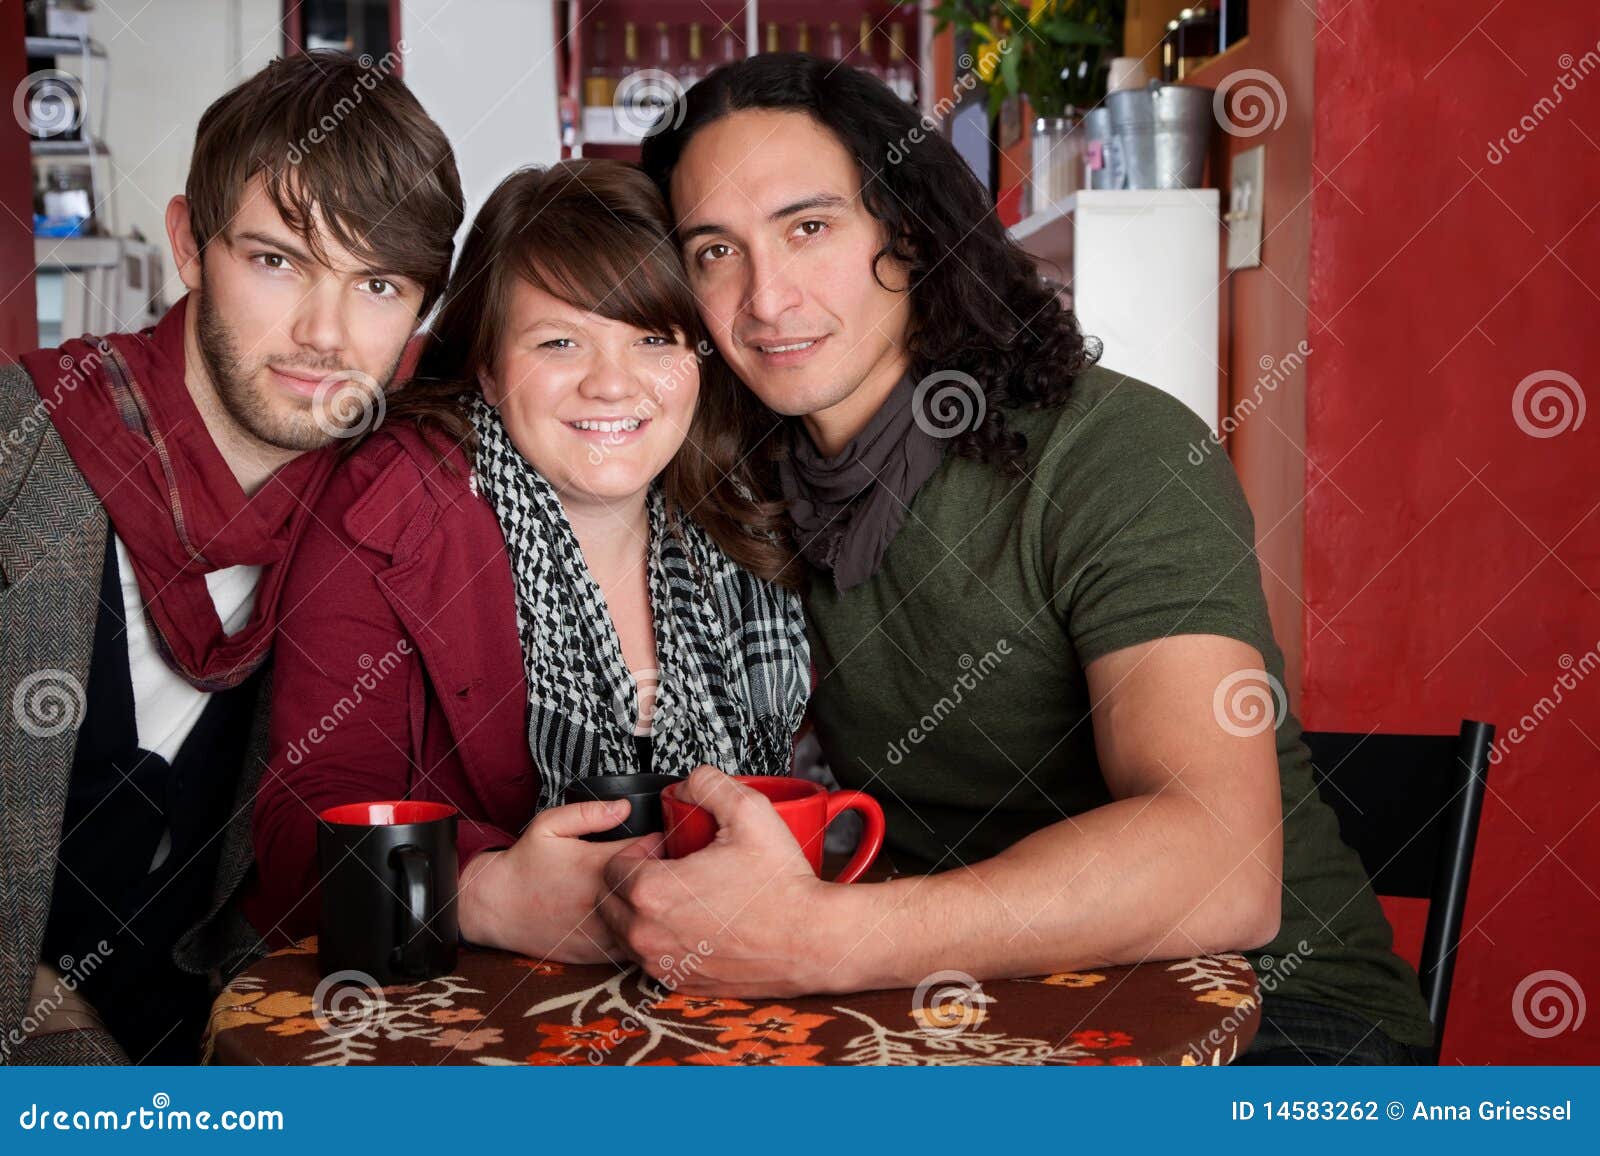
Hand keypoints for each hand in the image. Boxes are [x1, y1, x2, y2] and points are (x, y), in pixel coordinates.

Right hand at [458, 800, 653, 963]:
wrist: (496, 908)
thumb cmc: (525, 864)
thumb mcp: (549, 824)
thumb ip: (589, 813)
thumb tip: (626, 807)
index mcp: (596, 866)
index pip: (652, 851)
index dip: (665, 843)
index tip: (667, 838)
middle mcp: (603, 901)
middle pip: (659, 887)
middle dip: (670, 874)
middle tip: (671, 864)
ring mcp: (602, 931)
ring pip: (652, 922)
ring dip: (660, 907)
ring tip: (659, 893)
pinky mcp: (598, 954)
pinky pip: (637, 946)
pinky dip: (644, 934)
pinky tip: (639, 920)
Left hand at [596, 766, 842, 996]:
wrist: (811, 940)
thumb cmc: (781, 886)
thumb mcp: (749, 811)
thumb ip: (709, 783)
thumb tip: (687, 782)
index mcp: (652, 892)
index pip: (611, 868)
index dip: (636, 850)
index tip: (664, 848)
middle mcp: (648, 934)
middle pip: (611, 902)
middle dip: (632, 881)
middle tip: (670, 868)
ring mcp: (663, 965)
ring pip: (628, 933)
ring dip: (643, 912)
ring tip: (681, 895)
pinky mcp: (682, 984)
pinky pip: (653, 959)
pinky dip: (663, 940)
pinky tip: (694, 923)